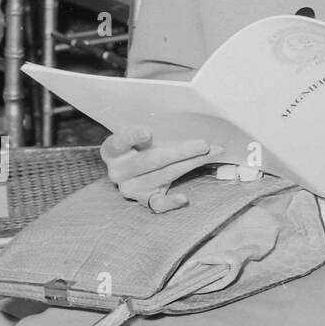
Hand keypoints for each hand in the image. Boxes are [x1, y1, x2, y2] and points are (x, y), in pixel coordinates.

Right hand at [100, 125, 223, 211]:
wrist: (133, 166)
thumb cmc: (141, 144)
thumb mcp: (140, 133)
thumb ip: (154, 128)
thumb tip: (188, 122)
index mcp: (112, 150)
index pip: (120, 142)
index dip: (133, 137)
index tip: (147, 133)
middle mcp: (118, 171)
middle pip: (151, 160)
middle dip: (180, 152)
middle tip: (203, 145)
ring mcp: (130, 188)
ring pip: (162, 176)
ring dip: (190, 165)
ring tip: (211, 154)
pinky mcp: (144, 199)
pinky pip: (157, 203)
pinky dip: (171, 202)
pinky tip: (183, 198)